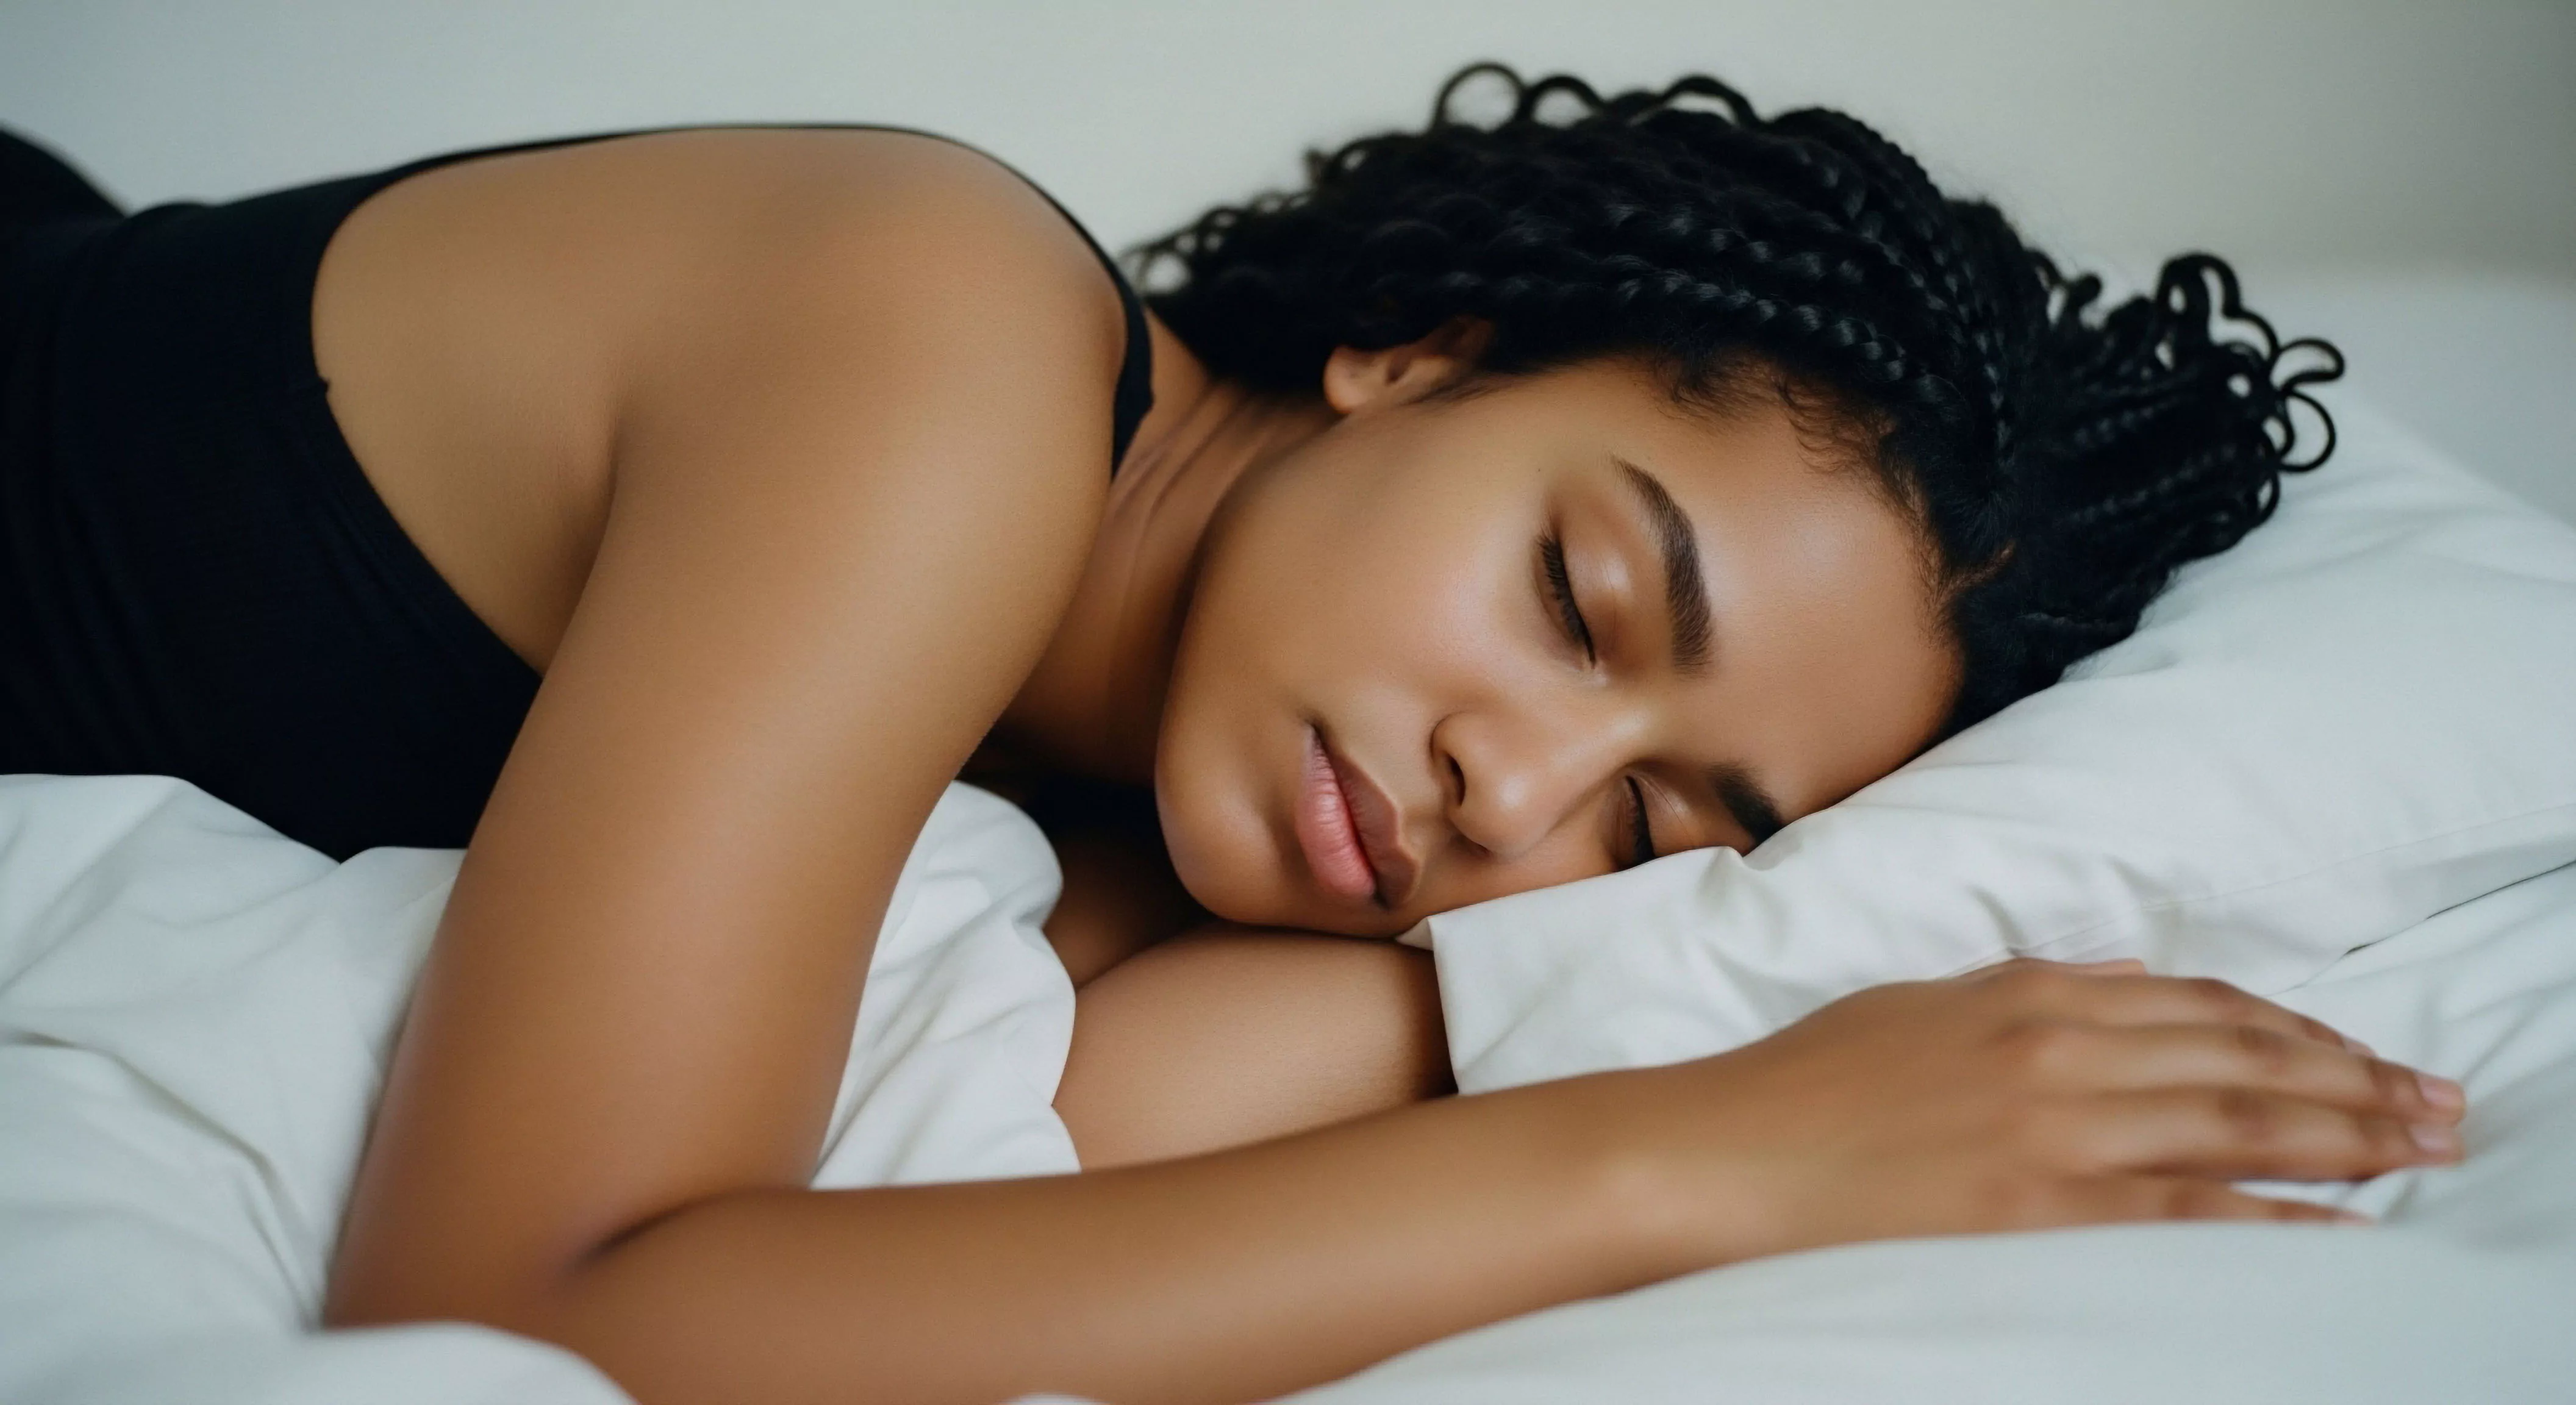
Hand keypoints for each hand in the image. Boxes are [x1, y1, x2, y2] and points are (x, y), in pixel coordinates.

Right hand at [1612, 960, 2464, 1269]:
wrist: (1726, 1150)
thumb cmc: (1808, 1083)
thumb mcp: (1922, 1006)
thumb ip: (2028, 993)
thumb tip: (2120, 983)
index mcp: (2031, 991)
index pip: (2203, 1004)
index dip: (2299, 1029)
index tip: (2363, 1053)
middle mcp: (2061, 1045)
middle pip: (2246, 1059)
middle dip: (2357, 1079)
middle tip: (2441, 1104)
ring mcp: (2057, 1124)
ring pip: (2240, 1122)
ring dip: (2347, 1135)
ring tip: (2421, 1147)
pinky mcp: (2042, 1204)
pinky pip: (2189, 1208)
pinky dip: (2277, 1215)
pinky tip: (2339, 1223)